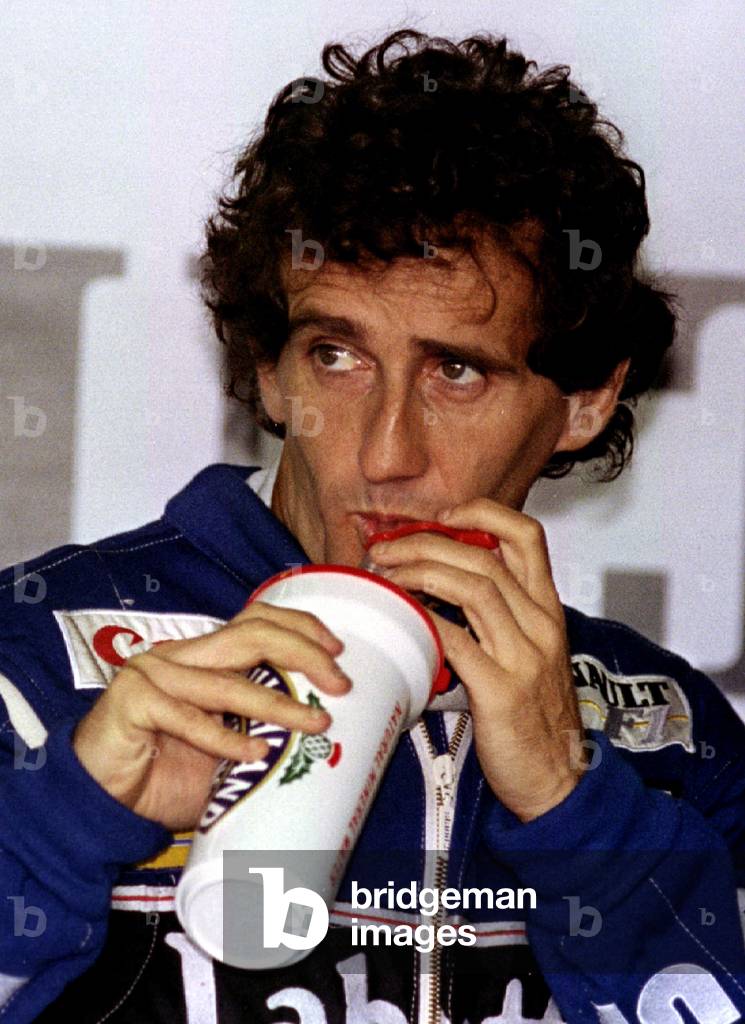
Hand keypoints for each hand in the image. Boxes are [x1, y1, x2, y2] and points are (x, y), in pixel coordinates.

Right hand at [72, 603, 351, 829]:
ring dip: (278, 704)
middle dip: (304, 654)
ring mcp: (153, 674)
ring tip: (315, 724)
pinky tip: (255, 756)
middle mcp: (180, 655)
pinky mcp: (133, 701)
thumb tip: (322, 727)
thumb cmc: (167, 775)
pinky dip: (226, 739)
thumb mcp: (227, 745)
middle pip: (251, 635)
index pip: (256, 619)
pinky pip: (189, 718)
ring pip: (228, 682)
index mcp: (203, 656)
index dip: (301, 627)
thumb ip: (260, 727)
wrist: (101, 802)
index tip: (337, 651)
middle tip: (340, 685)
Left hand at [366, 498, 585, 821]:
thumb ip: (494, 615)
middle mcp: (540, 624)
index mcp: (546, 609)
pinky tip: (402, 617)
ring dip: (421, 572)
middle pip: (484, 557)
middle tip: (388, 547)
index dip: (484, 512)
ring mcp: (525, 657)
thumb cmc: (532, 715)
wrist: (556, 779)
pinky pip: (458, 642)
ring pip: (474, 588)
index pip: (528, 536)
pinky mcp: (503, 692)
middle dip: (427, 541)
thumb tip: (437, 580)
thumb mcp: (524, 651)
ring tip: (387, 574)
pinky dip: (425, 622)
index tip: (442, 515)